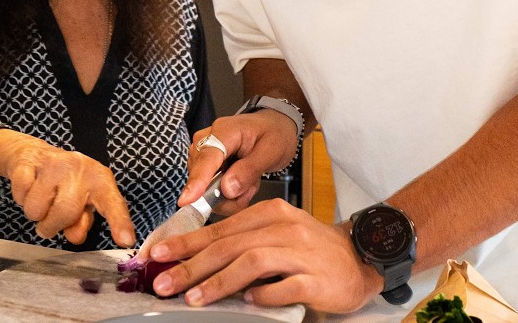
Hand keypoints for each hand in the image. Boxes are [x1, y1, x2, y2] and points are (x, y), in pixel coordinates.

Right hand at [0, 129, 134, 245]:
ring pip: (37, 209)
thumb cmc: (63, 184)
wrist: (32, 154)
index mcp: (99, 180)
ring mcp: (54, 163)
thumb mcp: (80, 203)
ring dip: (35, 213)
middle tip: (50, 219)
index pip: (112, 203)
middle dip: (52, 225)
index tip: (126, 240)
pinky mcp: (29, 160)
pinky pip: (21, 195)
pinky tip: (29, 186)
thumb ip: (81, 224)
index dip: (119, 222)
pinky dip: (20, 198)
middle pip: (65, 212)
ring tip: (41, 199)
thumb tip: (76, 235)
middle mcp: (80, 168)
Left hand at [147, 198, 382, 312]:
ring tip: (194, 297)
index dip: (186, 242)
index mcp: (270, 213)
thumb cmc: (311, 248)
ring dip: (219, 281)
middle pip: (229, 245)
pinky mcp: (316, 278)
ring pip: (252, 263)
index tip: (157, 255)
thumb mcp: (275, 232)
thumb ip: (241, 238)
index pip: (220, 228)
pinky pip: (284, 287)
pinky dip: (263, 295)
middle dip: (192, 265)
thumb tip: (195, 253)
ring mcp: (301, 252)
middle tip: (164, 282)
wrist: (360, 258)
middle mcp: (284, 228)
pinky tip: (248, 303)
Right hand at [181, 109, 297, 213]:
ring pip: (205, 189)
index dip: (197, 181)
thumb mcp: (271, 151)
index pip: (207, 158)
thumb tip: (227, 189)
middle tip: (251, 187)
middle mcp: (206, 141)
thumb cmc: (273, 134)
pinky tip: (243, 183)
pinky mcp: (203, 168)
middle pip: (202, 178)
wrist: (274, 127)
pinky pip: (210, 192)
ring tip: (250, 182)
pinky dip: (229, 196)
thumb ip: (249, 170)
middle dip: (227, 194)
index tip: (188, 200)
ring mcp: (202, 155)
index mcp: (224, 131)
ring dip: (230, 196)